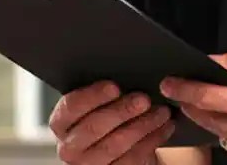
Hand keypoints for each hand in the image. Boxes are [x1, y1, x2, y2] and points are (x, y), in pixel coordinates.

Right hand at [50, 80, 176, 164]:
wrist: (119, 151)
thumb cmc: (108, 119)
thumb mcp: (99, 104)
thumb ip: (103, 91)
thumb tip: (123, 70)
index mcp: (61, 122)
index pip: (70, 106)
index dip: (92, 96)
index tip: (114, 86)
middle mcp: (69, 146)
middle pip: (93, 127)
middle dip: (122, 111)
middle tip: (144, 99)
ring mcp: (88, 164)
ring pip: (116, 144)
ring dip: (143, 125)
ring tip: (161, 111)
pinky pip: (132, 159)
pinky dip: (152, 140)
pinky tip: (164, 127)